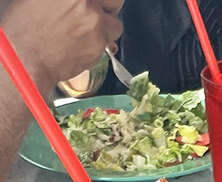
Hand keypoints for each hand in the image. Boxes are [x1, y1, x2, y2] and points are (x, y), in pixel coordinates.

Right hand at [1, 0, 123, 92]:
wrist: (26, 54)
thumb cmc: (25, 24)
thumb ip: (68, 1)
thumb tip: (77, 4)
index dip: (99, 2)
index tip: (95, 5)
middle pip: (115, 0)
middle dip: (109, 8)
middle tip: (100, 15)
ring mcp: (95, 18)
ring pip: (116, 24)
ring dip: (107, 29)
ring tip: (91, 35)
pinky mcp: (99, 41)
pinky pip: (110, 42)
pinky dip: (102, 45)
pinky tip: (86, 47)